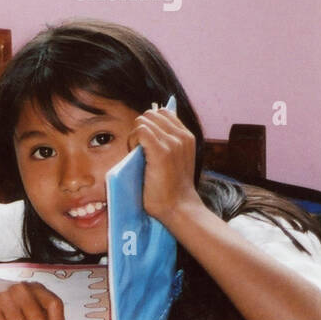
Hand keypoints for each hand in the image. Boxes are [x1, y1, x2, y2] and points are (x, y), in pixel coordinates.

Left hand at [129, 106, 201, 224]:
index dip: (150, 124)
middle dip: (141, 128)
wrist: (178, 206)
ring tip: (138, 153)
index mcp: (187, 136)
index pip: (163, 113)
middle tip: (139, 149)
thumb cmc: (171, 186)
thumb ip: (168, 142)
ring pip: (144, 120)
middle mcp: (182, 136)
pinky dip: (133, 138)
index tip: (147, 142)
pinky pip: (141, 130)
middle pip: (151, 114)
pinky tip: (134, 153)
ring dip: (135, 134)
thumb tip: (147, 126)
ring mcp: (173, 143)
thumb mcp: (176, 158)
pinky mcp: (161, 151)